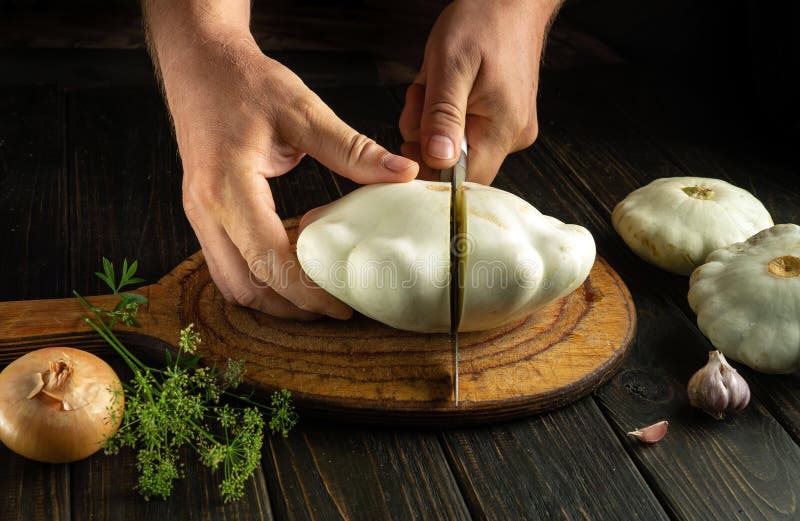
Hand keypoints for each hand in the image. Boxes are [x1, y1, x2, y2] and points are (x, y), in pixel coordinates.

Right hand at [152, 29, 417, 319]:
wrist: (199, 63)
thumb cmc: (244, 82)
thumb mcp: (303, 111)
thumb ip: (353, 148)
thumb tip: (403, 173)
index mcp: (228, 186)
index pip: (269, 261)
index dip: (308, 293)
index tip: (343, 305)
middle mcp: (206, 209)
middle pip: (246, 287)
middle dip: (291, 307)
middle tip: (334, 307)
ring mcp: (198, 214)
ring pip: (231, 283)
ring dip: (271, 299)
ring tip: (315, 296)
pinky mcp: (202, 212)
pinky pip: (226, 264)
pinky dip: (257, 279)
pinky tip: (289, 271)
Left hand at [399, 0, 560, 183]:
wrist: (510, 0)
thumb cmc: (483, 22)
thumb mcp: (449, 65)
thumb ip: (442, 115)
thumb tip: (438, 158)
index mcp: (502, 129)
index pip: (461, 181)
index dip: (429, 166)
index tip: (415, 133)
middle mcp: (512, 136)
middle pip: (454, 165)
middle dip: (426, 136)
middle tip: (423, 96)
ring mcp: (509, 130)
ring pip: (455, 148)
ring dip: (432, 121)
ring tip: (435, 85)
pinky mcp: (503, 121)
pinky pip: (464, 132)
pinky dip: (446, 114)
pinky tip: (447, 89)